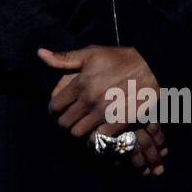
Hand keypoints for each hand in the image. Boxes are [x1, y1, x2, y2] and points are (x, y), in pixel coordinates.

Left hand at [39, 45, 169, 171]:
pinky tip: (98, 131)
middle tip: (71, 118)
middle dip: (65, 121)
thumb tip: (40, 53)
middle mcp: (89, 100)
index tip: (58, 110)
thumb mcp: (91, 53)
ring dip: (79, 131)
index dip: (54, 109)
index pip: (55, 105)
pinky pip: (98, 138)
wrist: (151, 67)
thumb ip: (65, 58)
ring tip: (83, 125)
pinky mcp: (118, 123)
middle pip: (65, 122)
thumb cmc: (119, 59)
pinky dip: (95, 137)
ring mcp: (103, 113)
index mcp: (80, 83)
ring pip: (78, 133)